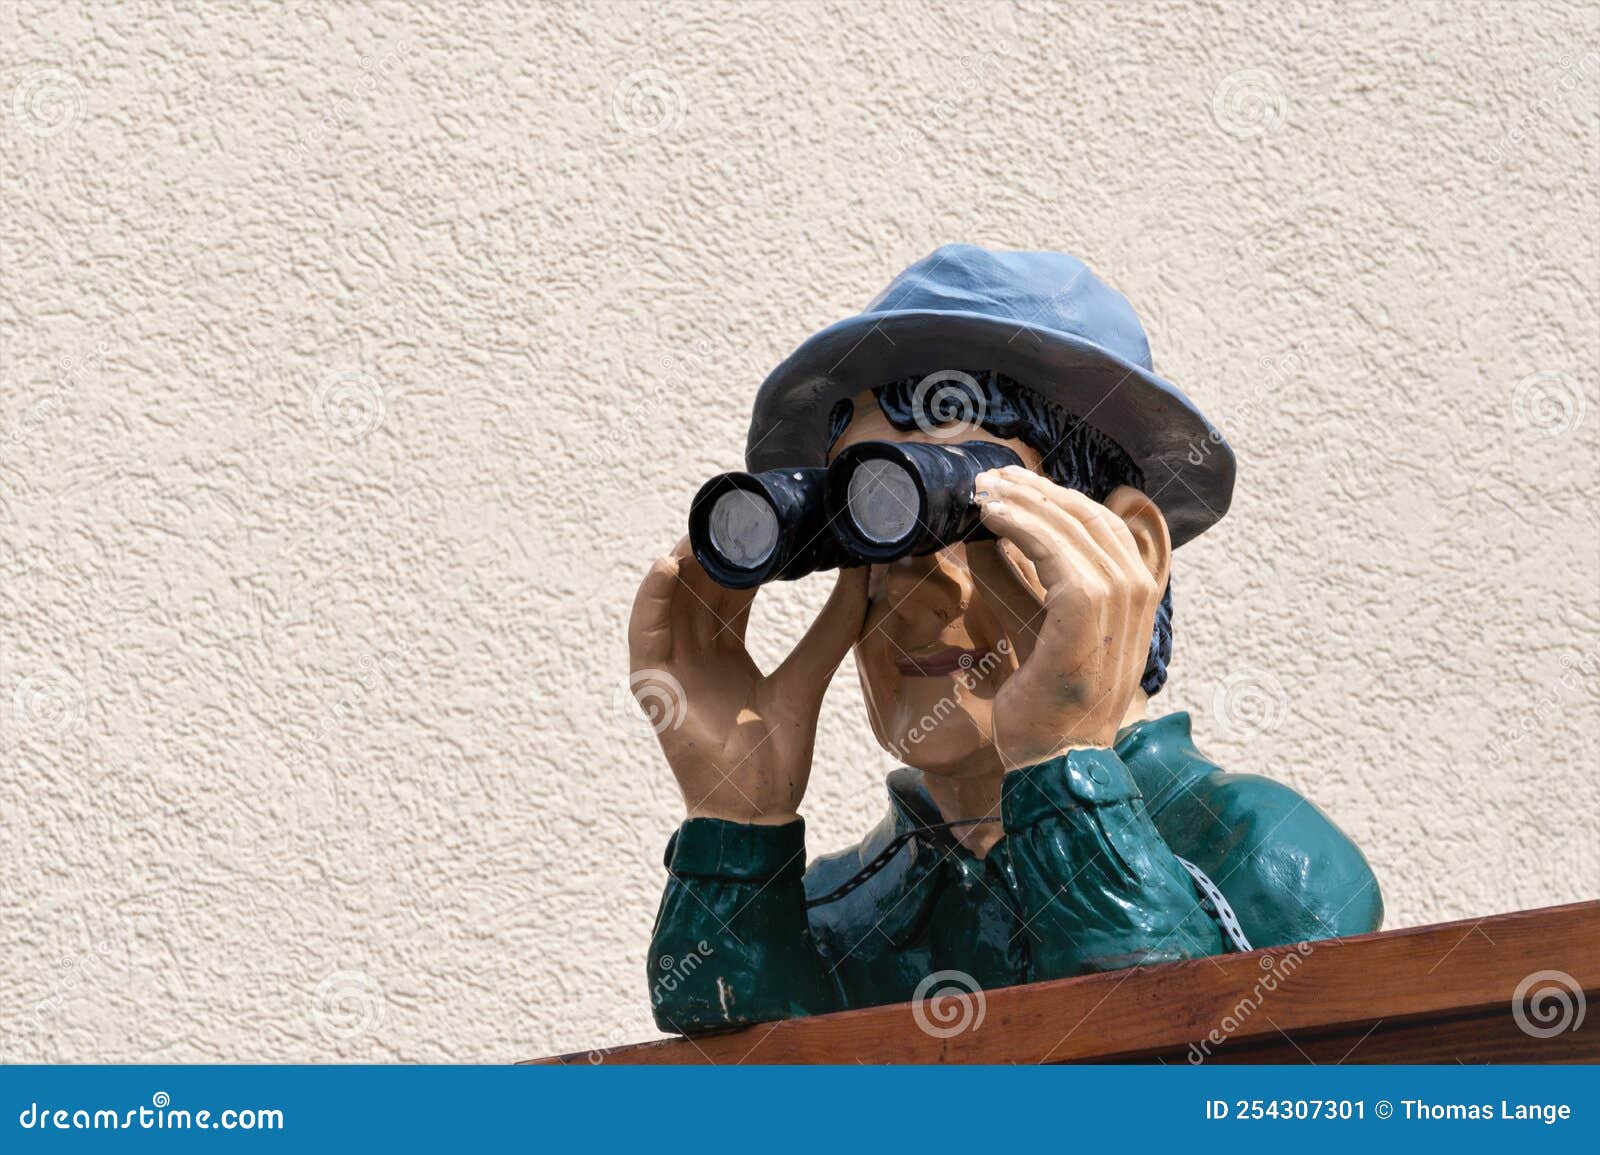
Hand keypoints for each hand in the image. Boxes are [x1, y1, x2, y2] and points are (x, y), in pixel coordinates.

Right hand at [628, 538, 869, 824]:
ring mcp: (672, 665)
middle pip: (700, 583)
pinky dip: (653, 596)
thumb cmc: (778, 753)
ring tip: (707, 524)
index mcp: (727, 649)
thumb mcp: (810, 674)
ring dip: (683, 557)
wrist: (756, 807)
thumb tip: (859, 574)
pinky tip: (669, 566)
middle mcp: (696, 650)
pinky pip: (645, 629)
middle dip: (715, 544)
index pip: (731, 586)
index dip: (744, 550)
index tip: (765, 513)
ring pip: (670, 596)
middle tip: (738, 505)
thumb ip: (832, 627)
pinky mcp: (652, 683)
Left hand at [969, 467, 1166, 766]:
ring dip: (1022, 501)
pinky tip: (989, 517)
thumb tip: (992, 538)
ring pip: (1068, 526)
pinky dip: (1018, 525)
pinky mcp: (1085, 610)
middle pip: (1088, 516)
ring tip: (983, 491)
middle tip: (991, 479)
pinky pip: (1050, 550)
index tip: (1014, 485)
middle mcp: (1136, 593)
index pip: (1104, 525)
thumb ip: (1027, 584)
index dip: (1059, 498)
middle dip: (1036, 491)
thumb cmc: (1048, 702)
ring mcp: (1117, 600)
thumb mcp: (1040, 628)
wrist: (1056, 758)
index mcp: (1135, 597)